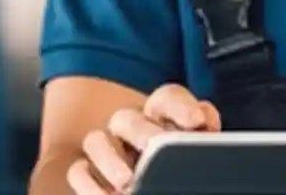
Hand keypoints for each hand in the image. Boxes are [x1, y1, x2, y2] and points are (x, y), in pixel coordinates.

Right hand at [66, 83, 220, 194]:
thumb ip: (200, 141)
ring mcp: (106, 150)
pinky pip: (78, 171)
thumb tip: (207, 130)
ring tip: (128, 181)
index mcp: (162, 118)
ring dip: (110, 159)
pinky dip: (90, 185)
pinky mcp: (87, 174)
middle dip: (142, 131)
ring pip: (96, 140)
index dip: (180, 105)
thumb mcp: (194, 154)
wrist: (151, 185)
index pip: (166, 98)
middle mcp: (130, 129)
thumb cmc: (178, 170)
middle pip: (127, 117)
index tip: (197, 121)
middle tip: (154, 146)